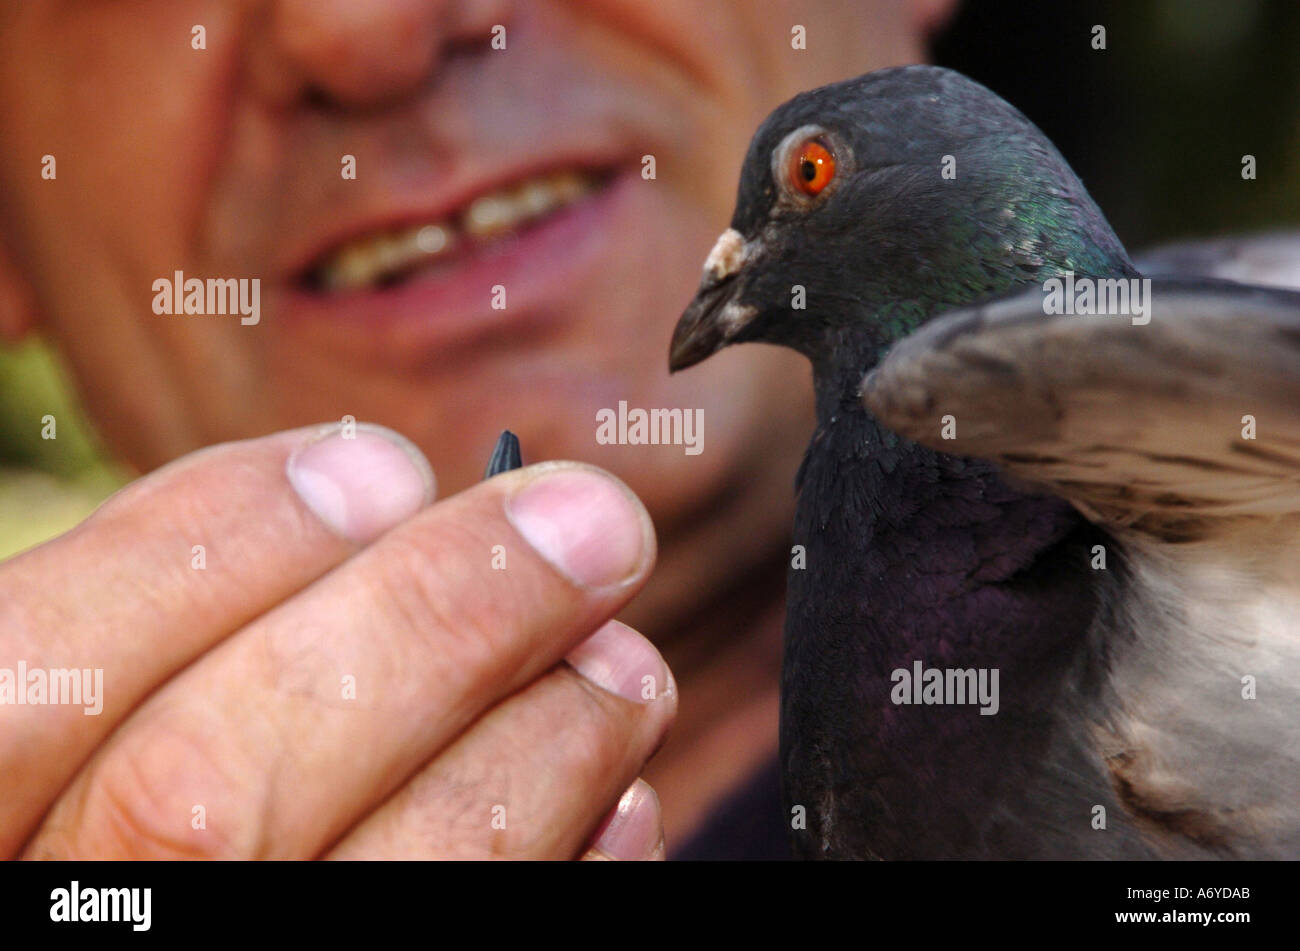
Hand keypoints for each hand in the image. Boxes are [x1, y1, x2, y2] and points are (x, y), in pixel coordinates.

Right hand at [2, 422, 672, 858]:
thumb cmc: (120, 808)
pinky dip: (569, 866)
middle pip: (212, 793)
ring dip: (538, 747)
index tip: (384, 461)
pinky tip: (616, 796)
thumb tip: (371, 488)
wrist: (174, 913)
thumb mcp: (85, 709)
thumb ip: (169, 617)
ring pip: (381, 883)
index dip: (210, 546)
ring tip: (622, 663)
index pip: (29, 680)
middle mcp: (68, 923)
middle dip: (430, 621)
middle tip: (589, 520)